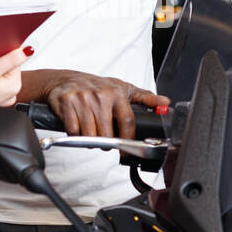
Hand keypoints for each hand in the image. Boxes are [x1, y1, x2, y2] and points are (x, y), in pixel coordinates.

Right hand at [38, 70, 170, 138]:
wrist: (65, 80)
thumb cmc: (97, 86)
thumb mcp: (122, 89)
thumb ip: (145, 98)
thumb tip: (166, 102)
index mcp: (117, 93)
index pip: (127, 121)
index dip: (128, 140)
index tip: (126, 151)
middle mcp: (100, 95)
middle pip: (107, 133)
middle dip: (106, 143)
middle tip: (105, 141)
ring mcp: (82, 99)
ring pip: (90, 135)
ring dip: (91, 140)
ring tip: (92, 133)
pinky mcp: (66, 103)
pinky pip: (73, 131)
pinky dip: (76, 135)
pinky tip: (78, 127)